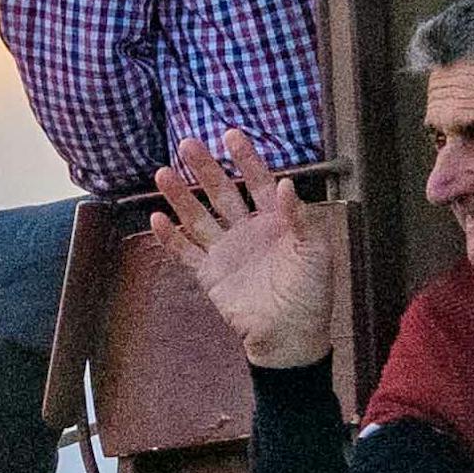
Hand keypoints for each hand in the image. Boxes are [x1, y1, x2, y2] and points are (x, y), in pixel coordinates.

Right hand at [157, 129, 349, 373]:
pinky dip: (171, 238)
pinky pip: (186, 252)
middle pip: (222, 193)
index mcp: (276, 221)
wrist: (290, 337)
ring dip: (180, 196)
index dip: (246, 159)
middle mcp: (247, 230)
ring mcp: (226, 251)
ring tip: (163, 173)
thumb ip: (300, 218)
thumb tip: (286, 183)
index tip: (231, 135)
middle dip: (205, 169)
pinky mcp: (210, 274)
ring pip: (199, 217)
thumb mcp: (316, 252)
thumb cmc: (311, 294)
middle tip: (187, 144)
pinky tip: (157, 219)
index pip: (259, 182)